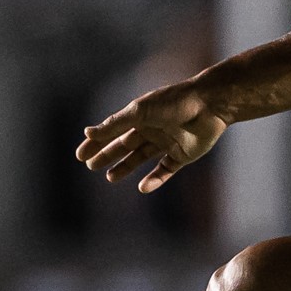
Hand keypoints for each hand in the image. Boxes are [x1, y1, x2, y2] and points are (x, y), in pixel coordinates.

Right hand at [75, 82, 228, 192]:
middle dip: (108, 154)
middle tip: (91, 166)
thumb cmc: (173, 103)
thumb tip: (87, 133)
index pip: (113, 130)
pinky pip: (165, 169)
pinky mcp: (183, 155)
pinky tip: (142, 187)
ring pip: (142, 157)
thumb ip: (114, 124)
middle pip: (125, 144)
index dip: (97, 142)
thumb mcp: (139, 112)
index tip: (80, 154)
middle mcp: (153, 127)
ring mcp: (167, 141)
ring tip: (110, 177)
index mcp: (141, 114)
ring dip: (126, 167)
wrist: (209, 105)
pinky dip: (155, 179)